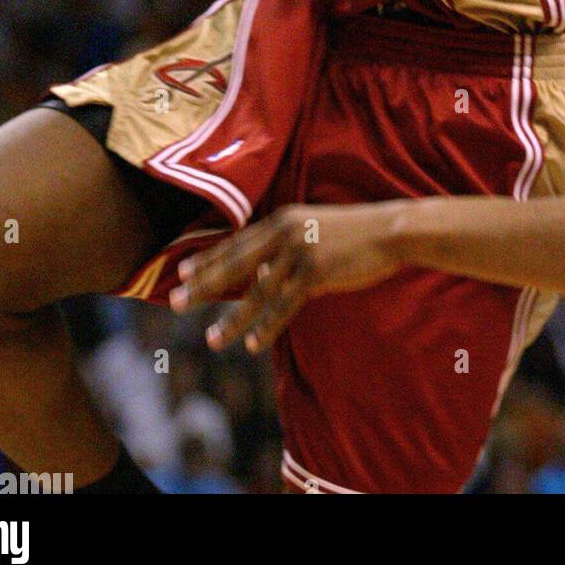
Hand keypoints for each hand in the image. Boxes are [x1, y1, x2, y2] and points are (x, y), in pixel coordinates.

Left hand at [169, 202, 405, 353]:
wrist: (389, 231)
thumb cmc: (352, 233)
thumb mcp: (312, 233)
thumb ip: (284, 252)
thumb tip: (259, 279)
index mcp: (282, 220)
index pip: (236, 243)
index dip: (208, 259)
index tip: (183, 273)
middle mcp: (285, 232)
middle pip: (235, 264)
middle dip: (203, 286)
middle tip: (175, 303)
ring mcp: (299, 252)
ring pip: (257, 293)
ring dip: (232, 320)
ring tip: (212, 340)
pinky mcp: (316, 273)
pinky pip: (285, 307)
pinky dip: (268, 328)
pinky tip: (253, 345)